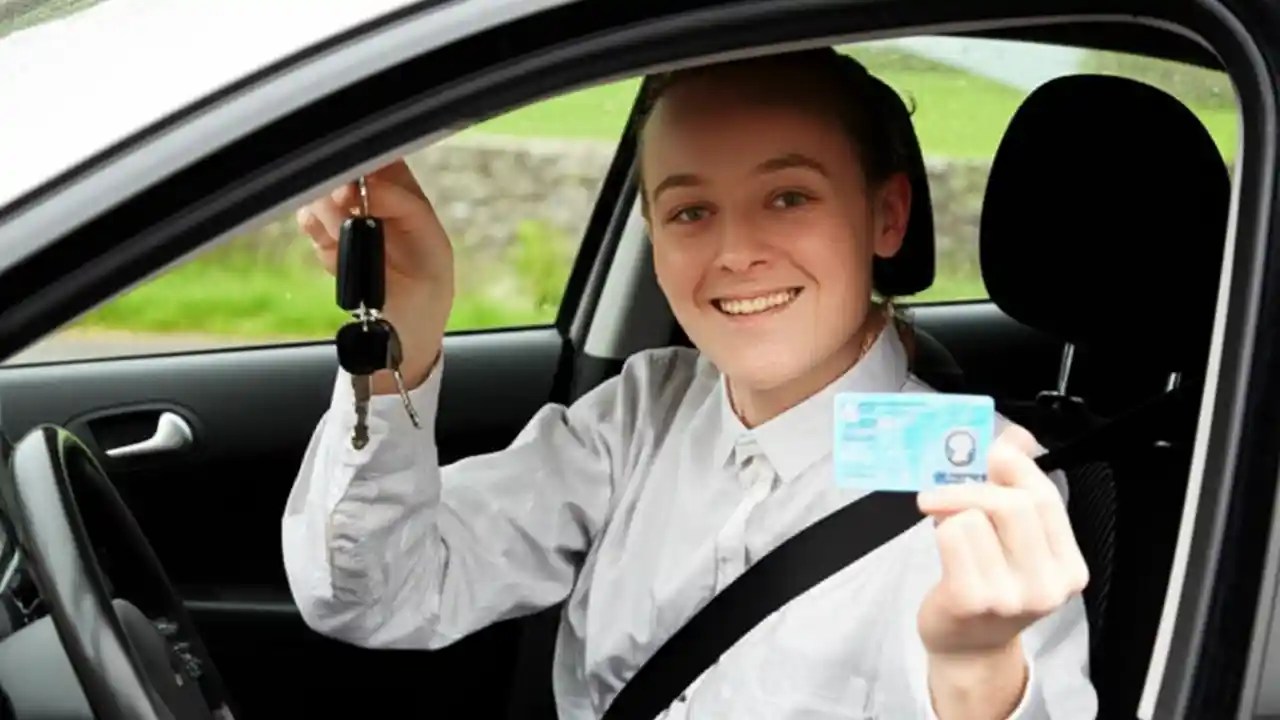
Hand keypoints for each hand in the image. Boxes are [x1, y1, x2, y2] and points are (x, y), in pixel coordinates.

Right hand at [297, 159, 453, 391]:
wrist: (400, 336)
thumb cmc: (427, 292)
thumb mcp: (432, 249)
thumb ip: (408, 210)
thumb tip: (370, 188)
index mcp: (409, 196)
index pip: (383, 156)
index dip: (363, 162)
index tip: (353, 183)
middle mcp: (377, 200)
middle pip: (343, 168)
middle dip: (339, 189)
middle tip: (344, 210)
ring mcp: (349, 217)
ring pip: (320, 190)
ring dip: (327, 214)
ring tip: (344, 240)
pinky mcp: (327, 236)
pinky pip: (308, 218)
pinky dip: (316, 232)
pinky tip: (333, 251)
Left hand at [915, 424, 1089, 715]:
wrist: (967, 647)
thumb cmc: (990, 586)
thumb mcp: (1015, 541)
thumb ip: (1019, 488)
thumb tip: (1018, 436)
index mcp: (1068, 566)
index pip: (1045, 497)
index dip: (1015, 466)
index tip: (991, 455)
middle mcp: (1047, 585)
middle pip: (1013, 503)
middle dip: (973, 486)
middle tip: (944, 490)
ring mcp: (1010, 596)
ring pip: (976, 515)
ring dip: (952, 512)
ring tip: (947, 526)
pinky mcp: (971, 599)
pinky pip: (953, 535)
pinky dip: (941, 531)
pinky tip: (942, 546)